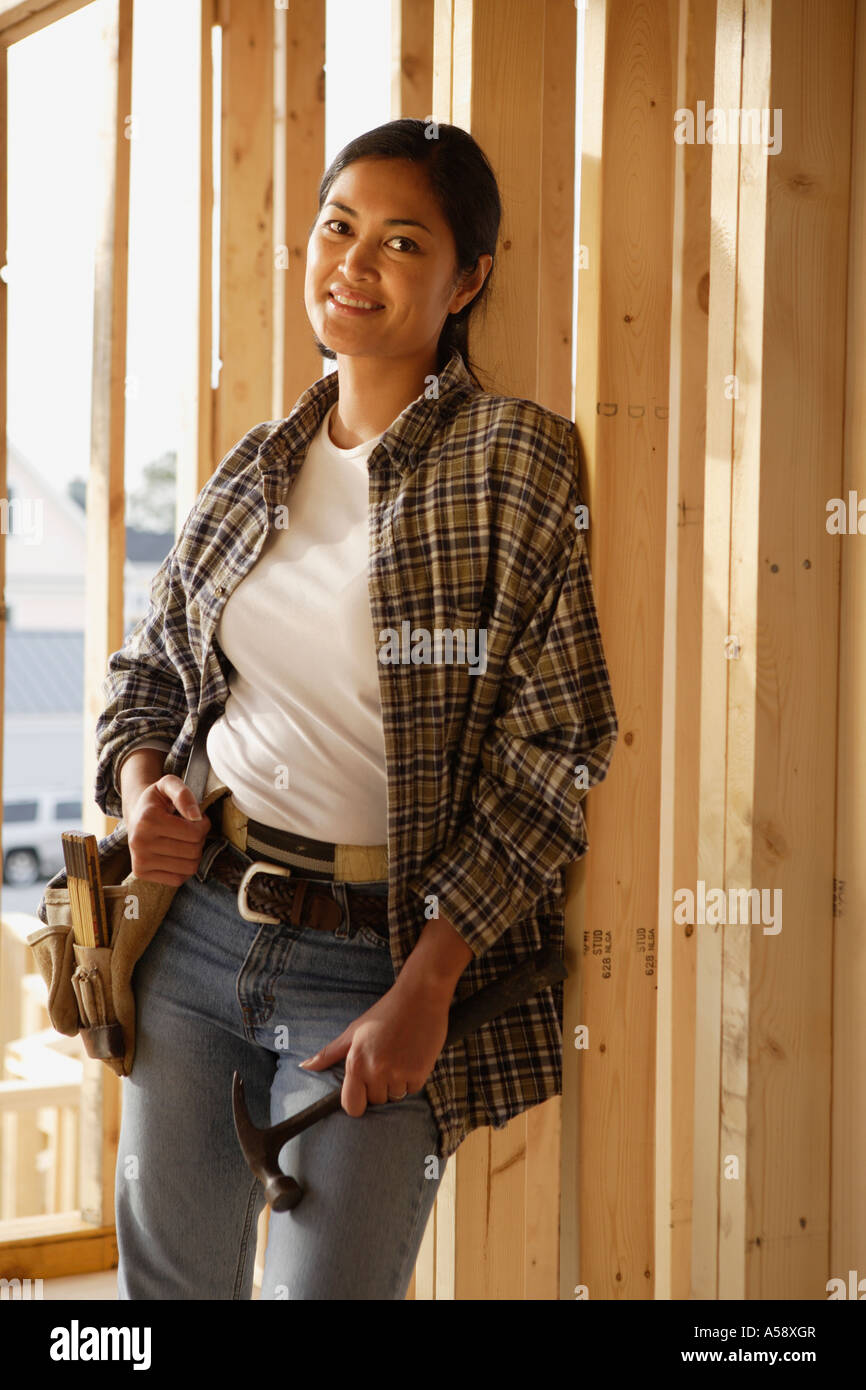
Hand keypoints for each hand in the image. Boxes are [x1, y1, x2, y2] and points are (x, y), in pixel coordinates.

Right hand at [126, 776, 210, 885]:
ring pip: (189, 867)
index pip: (194, 834)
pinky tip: (177, 854)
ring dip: (194, 854)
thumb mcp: (168, 784)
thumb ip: (184, 794)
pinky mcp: (141, 873)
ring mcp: (139, 860)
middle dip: (199, 839)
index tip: (196, 818)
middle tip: (191, 830)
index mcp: (148, 820)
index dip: (203, 825)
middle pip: (193, 851)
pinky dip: (184, 868)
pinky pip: (178, 879)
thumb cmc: (157, 801)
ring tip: (185, 841)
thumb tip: (196, 816)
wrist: (135, 815)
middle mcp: (140, 842)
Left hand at [298, 978, 450, 1115]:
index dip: (357, 1100)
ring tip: (398, 1057)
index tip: (362, 1090)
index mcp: (356, 1062)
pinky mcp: (419, 1073)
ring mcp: (399, 1073)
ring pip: (394, 1097)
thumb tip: (304, 1066)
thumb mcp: (354, 1030)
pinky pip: (412, 1090)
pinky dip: (412, 1079)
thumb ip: (329, 1053)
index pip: (351, 1106)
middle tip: (384, 1061)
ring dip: (396, 1083)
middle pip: (375, 1101)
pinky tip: (411, 1057)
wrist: (420, 997)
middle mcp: (376, 1071)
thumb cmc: (385, 1012)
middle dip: (378, 1087)